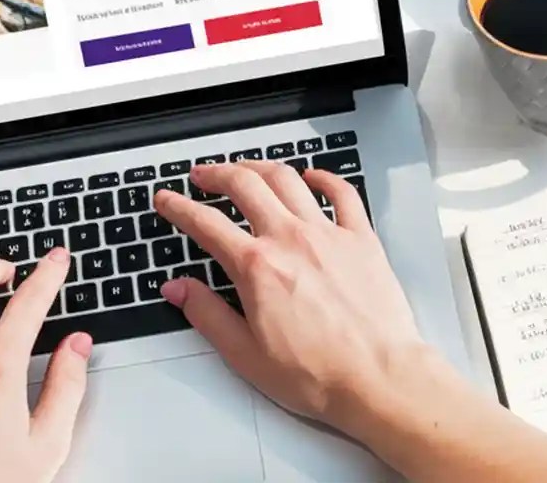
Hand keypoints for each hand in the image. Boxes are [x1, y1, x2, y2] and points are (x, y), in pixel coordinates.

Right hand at [153, 162, 429, 430]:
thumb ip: (207, 314)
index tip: (167, 200)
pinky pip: (342, 193)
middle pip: (245, 186)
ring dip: (260, 167)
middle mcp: (291, 240)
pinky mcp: (361, 239)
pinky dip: (324, 178)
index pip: (206, 224)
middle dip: (216, 174)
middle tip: (202, 176)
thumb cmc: (319, 374)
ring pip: (288, 180)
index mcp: (257, 268)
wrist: (378, 378)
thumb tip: (178, 290)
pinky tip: (312, 177)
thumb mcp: (245, 354)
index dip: (179, 208)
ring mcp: (328, 235)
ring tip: (246, 168)